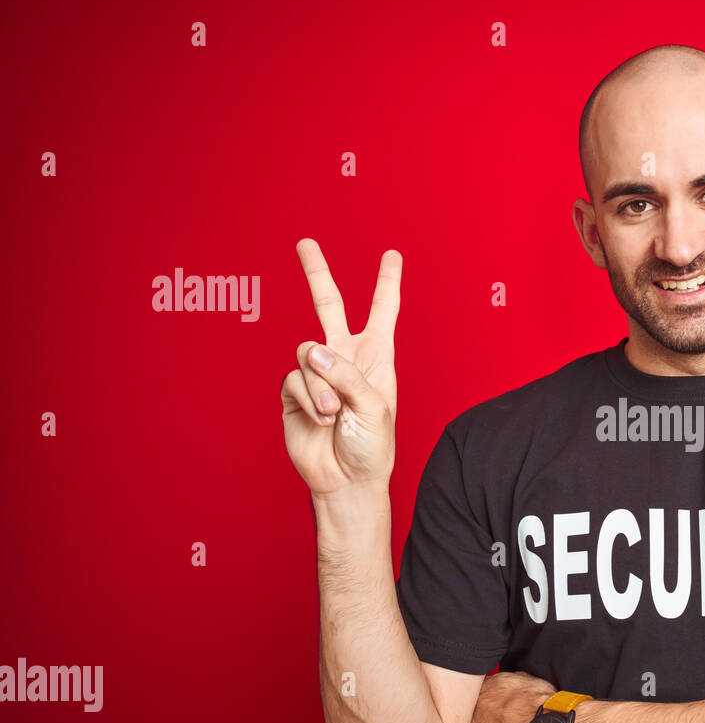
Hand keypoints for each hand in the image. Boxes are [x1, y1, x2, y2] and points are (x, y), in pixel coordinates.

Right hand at [281, 238, 401, 498]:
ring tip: (335, 414)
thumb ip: (345, 374)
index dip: (387, 283)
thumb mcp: (374, 407)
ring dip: (322, 386)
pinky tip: (321, 419)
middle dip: (317, 274)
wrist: (346, 480)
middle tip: (305, 243)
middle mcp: (346, 359)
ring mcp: (318, 374)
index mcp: (377, 357)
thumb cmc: (372, 447)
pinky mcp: (295, 391)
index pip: (382, 312)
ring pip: (308, 352)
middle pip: (328, 306)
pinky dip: (309, 399)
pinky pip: (294, 378)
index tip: (392, 256)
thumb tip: (311, 350)